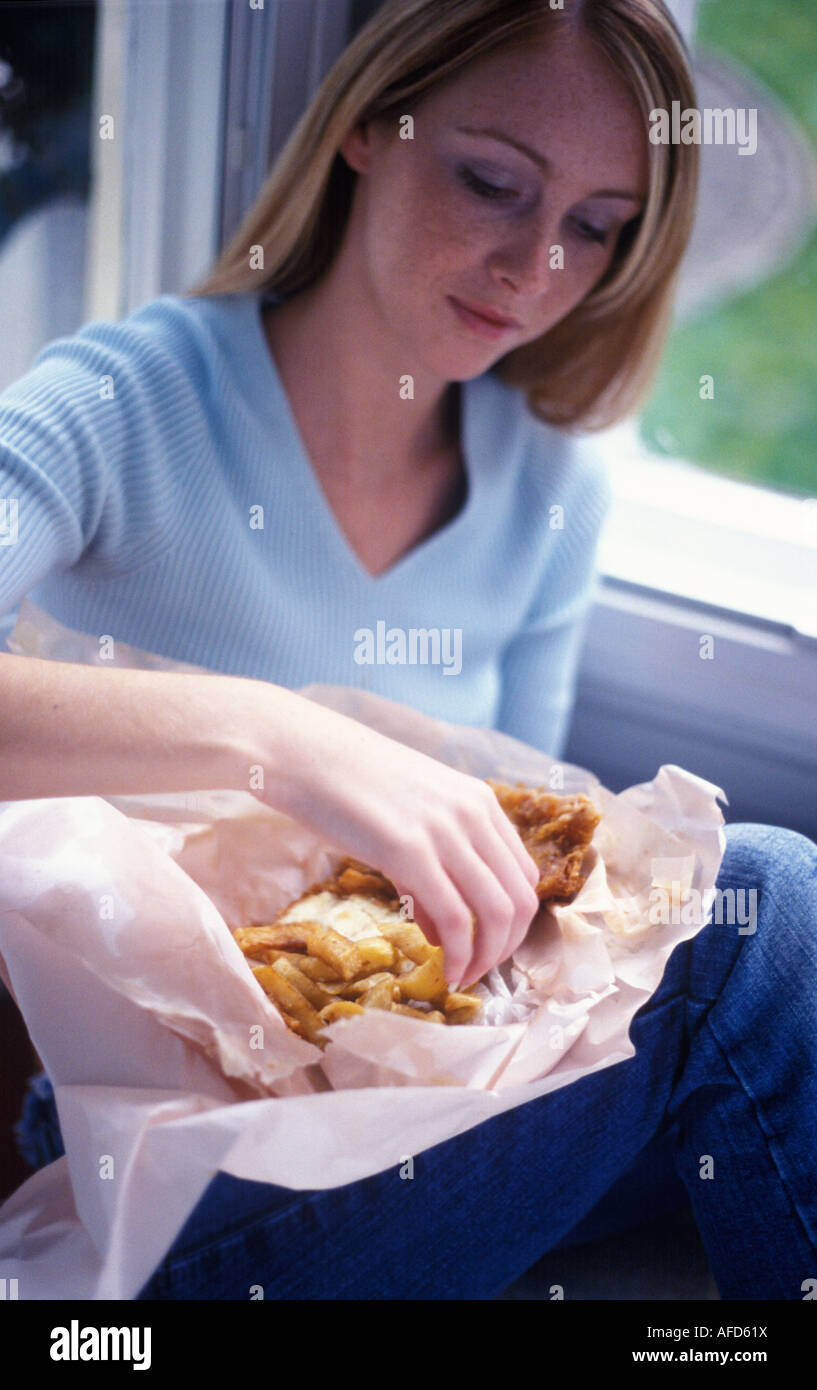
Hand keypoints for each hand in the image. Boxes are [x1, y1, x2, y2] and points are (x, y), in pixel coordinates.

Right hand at [257, 694, 540, 988]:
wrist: (304, 753)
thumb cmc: (348, 785)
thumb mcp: (410, 816)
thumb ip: (433, 867)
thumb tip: (442, 928)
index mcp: (478, 802)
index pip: (524, 874)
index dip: (513, 920)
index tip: (488, 945)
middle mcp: (473, 814)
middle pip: (520, 898)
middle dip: (506, 947)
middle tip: (480, 970)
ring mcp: (445, 832)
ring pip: (497, 913)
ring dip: (487, 957)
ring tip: (463, 976)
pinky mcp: (410, 851)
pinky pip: (455, 919)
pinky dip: (460, 955)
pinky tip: (446, 970)